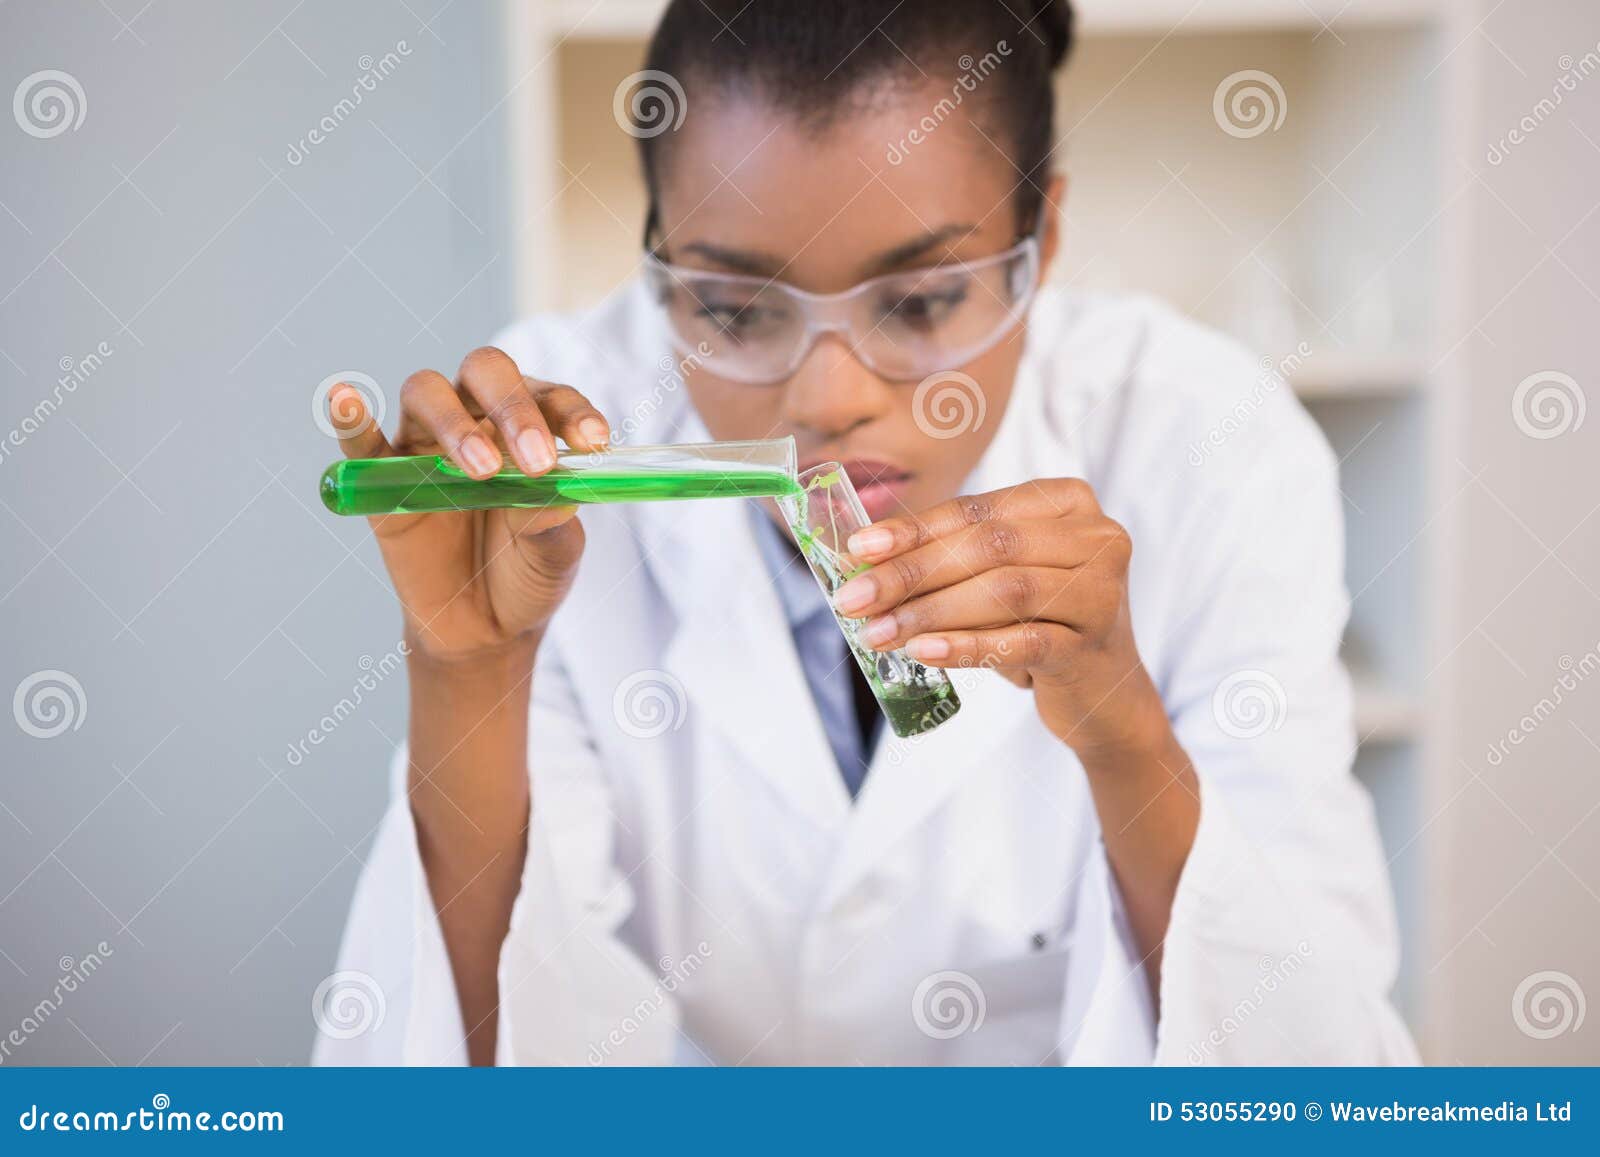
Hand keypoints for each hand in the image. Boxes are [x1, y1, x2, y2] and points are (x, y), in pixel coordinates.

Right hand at [327, 346, 610, 663]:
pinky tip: (345, 399)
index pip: (551, 396)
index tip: (593, 443)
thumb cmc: (527, 573)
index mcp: (532, 425)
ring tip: (481, 472)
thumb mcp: (553, 553)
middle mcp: (478, 418)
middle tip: (535, 462)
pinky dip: (350, 419)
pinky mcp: (382, 477)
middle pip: (486, 373)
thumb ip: (551, 521)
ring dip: (454, 424)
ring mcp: (426, 443)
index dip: (571, 412)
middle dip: (514, 409)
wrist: (485, 628)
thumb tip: (552, 490)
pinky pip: (360, 441)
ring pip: (427, 393)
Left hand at [831, 479, 1169, 761]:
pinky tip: (923, 652)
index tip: (858, 549)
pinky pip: (1022, 642)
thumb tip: (861, 560)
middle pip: (989, 546)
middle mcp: (1096, 538)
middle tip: (854, 599)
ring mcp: (1101, 592)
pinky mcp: (1093, 646)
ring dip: (930, 612)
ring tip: (877, 632)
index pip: (977, 510)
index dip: (914, 529)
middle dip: (912, 572)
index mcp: (1068, 502)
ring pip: (1005, 591)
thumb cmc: (1041, 620)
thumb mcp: (1000, 576)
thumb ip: (948, 556)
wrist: (1105, 691)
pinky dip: (967, 646)